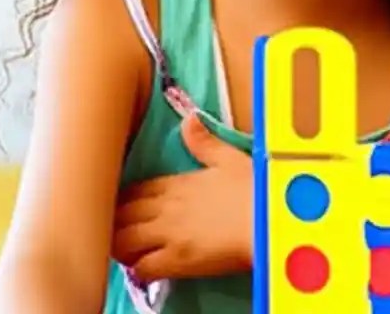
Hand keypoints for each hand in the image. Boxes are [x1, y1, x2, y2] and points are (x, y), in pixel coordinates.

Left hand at [111, 115, 252, 279]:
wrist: (274, 219)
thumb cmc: (259, 189)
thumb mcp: (233, 160)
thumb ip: (206, 143)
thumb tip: (188, 120)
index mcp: (178, 183)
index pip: (133, 190)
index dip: (123, 200)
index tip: (126, 207)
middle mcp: (165, 207)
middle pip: (119, 215)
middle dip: (115, 224)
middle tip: (123, 232)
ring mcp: (168, 234)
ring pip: (121, 242)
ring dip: (121, 248)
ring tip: (131, 253)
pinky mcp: (176, 260)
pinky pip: (141, 268)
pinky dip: (138, 270)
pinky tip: (146, 269)